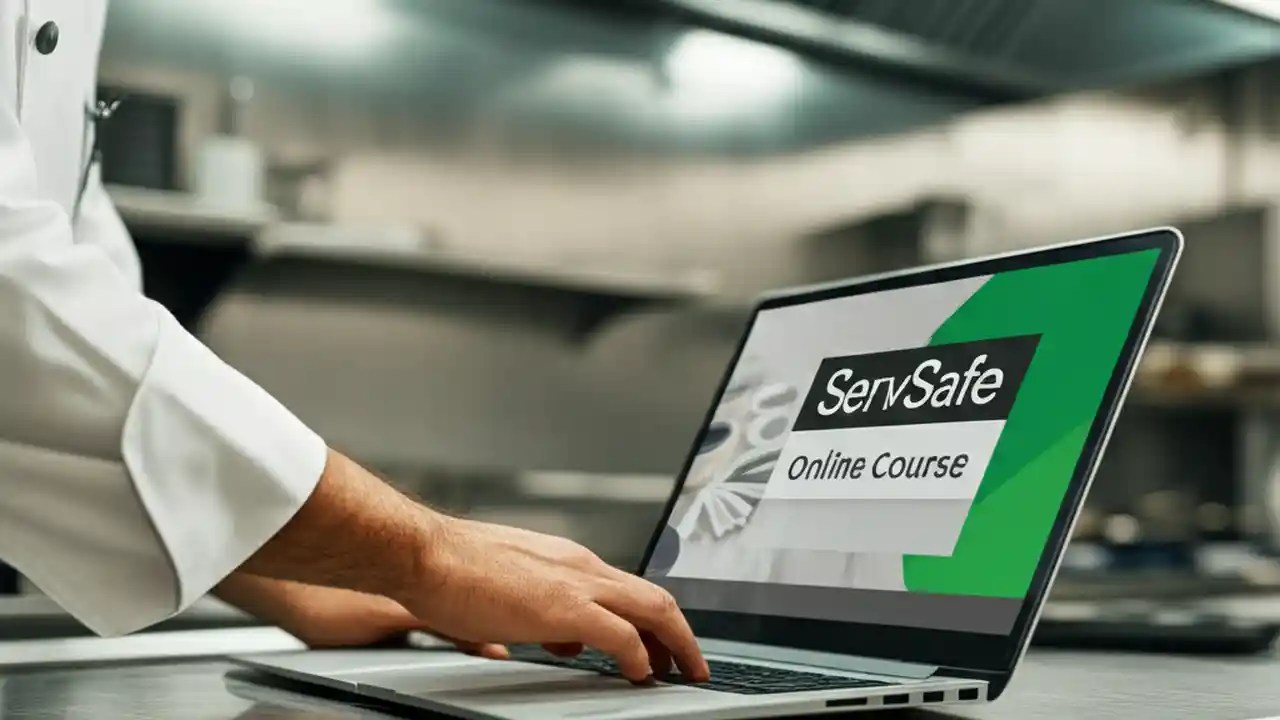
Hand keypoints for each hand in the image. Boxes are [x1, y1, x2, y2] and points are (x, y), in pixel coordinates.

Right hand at [239, 450, 708, 683]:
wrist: (426, 554)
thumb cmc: (452, 569)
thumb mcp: (507, 593)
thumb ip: (539, 617)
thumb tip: (556, 643)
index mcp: (568, 560)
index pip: (628, 587)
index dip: (652, 618)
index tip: (660, 643)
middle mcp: (582, 566)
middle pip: (655, 596)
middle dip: (679, 633)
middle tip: (688, 662)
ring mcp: (578, 584)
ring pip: (654, 609)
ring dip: (676, 644)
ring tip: (683, 672)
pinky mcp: (567, 608)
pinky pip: (624, 635)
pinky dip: (642, 656)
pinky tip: (642, 675)